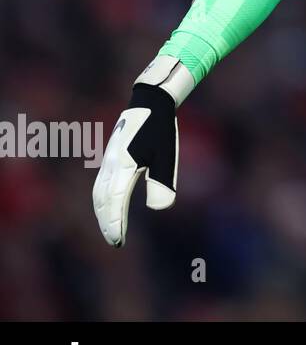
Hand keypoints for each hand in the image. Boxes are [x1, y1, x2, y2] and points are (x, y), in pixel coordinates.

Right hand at [92, 56, 191, 246]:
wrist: (150, 103)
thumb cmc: (160, 130)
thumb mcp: (167, 156)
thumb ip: (162, 183)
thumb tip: (158, 209)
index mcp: (124, 165)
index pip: (115, 202)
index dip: (115, 223)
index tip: (118, 241)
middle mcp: (110, 165)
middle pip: (102, 201)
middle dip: (107, 223)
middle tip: (115, 241)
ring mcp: (107, 161)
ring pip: (98, 193)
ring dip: (102, 213)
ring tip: (111, 230)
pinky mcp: (110, 158)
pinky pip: (100, 184)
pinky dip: (102, 201)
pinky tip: (108, 208)